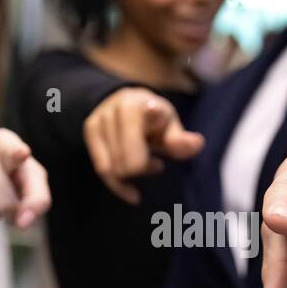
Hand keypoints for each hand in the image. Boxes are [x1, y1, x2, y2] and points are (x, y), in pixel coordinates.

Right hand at [0, 113, 50, 228]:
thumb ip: (37, 198)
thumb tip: (22, 223)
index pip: (14, 151)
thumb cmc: (3, 165)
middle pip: (5, 204)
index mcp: (7, 142)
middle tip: (6, 201)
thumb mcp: (28, 172)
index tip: (22, 154)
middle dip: (9, 211)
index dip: (18, 155)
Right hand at [83, 87, 203, 203]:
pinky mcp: (90, 129)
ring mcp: (99, 118)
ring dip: (131, 175)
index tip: (157, 164)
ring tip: (145, 162)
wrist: (129, 101)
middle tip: (156, 164)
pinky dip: (118, 183)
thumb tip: (197, 144)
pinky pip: (102, 170)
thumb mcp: (172, 127)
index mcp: (136, 107)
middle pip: (127, 165)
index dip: (142, 159)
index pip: (135, 142)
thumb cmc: (156, 118)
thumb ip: (181, 140)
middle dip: (142, 170)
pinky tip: (130, 186)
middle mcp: (115, 109)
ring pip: (113, 169)